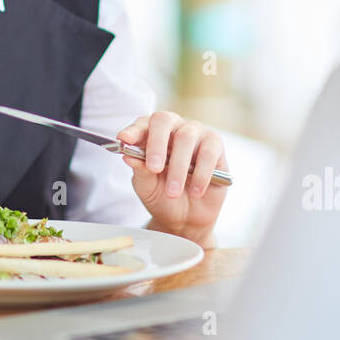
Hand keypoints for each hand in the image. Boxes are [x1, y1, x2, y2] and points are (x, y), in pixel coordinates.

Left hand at [118, 112, 227, 247]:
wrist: (186, 219)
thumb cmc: (162, 196)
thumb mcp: (146, 186)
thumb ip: (140, 170)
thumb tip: (129, 156)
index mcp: (151, 134)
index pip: (142, 124)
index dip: (133, 130)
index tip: (124, 140)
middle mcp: (173, 128)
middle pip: (164, 120)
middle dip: (156, 144)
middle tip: (153, 168)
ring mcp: (195, 134)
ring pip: (186, 137)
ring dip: (178, 167)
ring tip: (173, 192)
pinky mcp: (215, 146)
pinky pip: (209, 152)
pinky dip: (201, 174)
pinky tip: (195, 191)